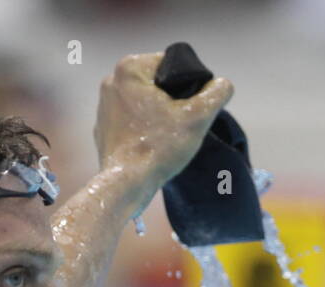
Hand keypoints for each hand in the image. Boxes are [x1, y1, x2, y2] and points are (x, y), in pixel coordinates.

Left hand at [93, 52, 232, 185]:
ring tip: (167, 134)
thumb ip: (217, 93)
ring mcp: (103, 106)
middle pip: (156, 83)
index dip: (187, 82)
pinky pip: (131, 121)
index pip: (170, 63)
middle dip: (171, 99)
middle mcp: (110, 82)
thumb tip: (222, 84)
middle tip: (181, 121)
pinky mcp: (102, 128)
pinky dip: (143, 129)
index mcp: (129, 69)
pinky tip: (152, 144)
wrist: (126, 185)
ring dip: (158, 113)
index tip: (190, 105)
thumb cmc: (159, 148)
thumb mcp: (198, 117)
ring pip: (143, 102)